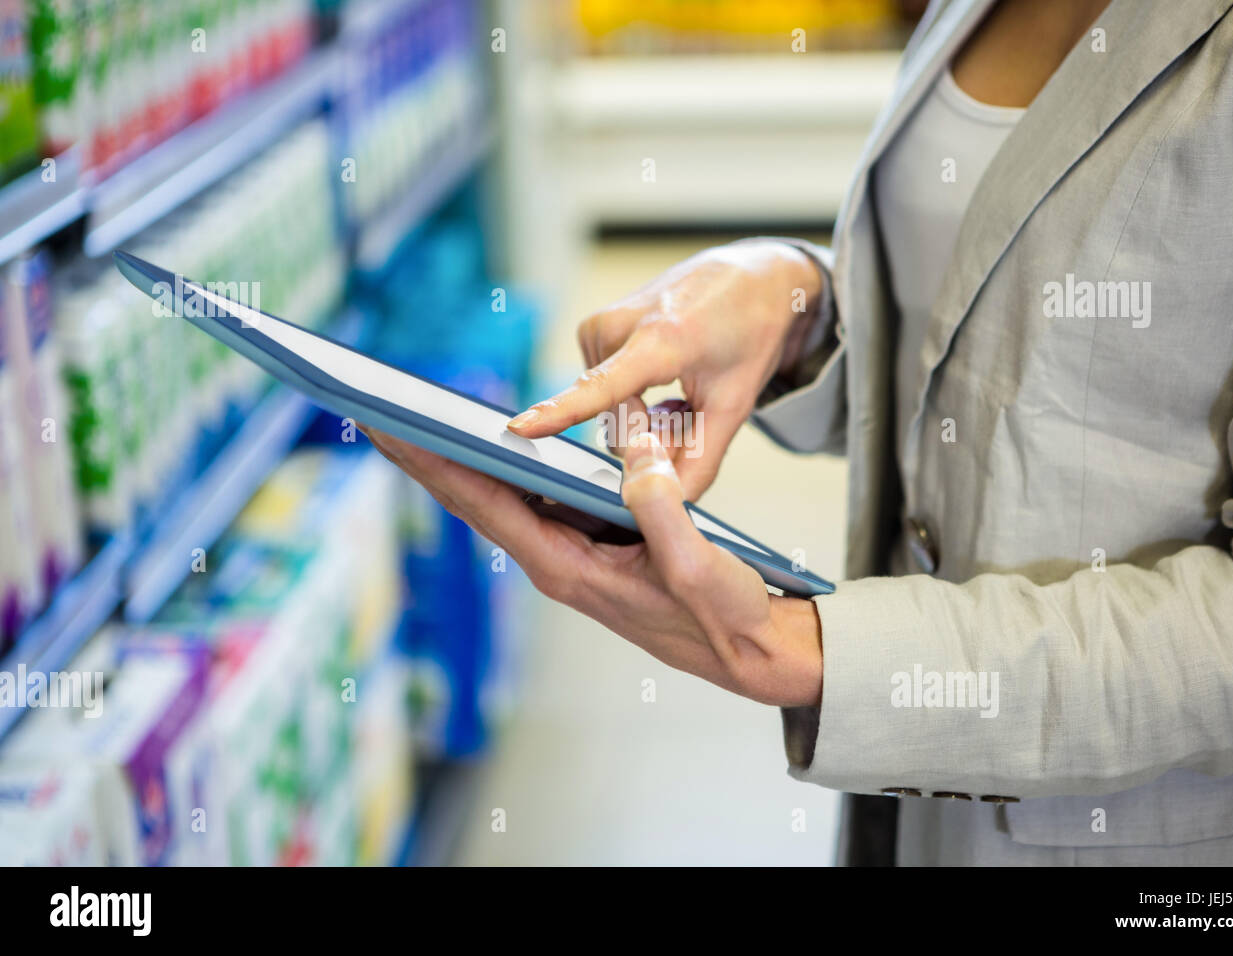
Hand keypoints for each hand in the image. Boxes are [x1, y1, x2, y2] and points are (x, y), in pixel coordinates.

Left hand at [361, 424, 823, 707]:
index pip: (482, 505)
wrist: (757, 653)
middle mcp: (559, 559)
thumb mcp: (698, 567)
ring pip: (505, 495)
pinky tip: (500, 435)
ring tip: (422, 410)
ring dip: (464, 455)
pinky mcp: (598, 542)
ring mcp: (576, 551)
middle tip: (377, 404)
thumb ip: (661, 510)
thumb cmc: (727, 620)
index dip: (431, 463)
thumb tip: (632, 452)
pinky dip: (515, 462)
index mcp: (568, 566)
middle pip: (477, 497)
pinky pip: (543, 495)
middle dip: (426, 452)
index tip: (386, 427)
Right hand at [506, 239, 824, 499]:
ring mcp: (599, 324)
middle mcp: (617, 324)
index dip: (560, 412)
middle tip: (689, 416)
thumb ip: (701, 458)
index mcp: (661, 338)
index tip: (519, 428)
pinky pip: (604, 390)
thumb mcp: (737, 403)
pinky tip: (662, 384)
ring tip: (680, 393)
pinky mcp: (591, 329)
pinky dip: (632, 398)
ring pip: (607, 408)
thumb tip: (667, 502)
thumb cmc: (748, 332)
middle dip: (648, 435)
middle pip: (614, 418)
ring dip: (642, 417)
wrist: (750, 278)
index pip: (602, 386)